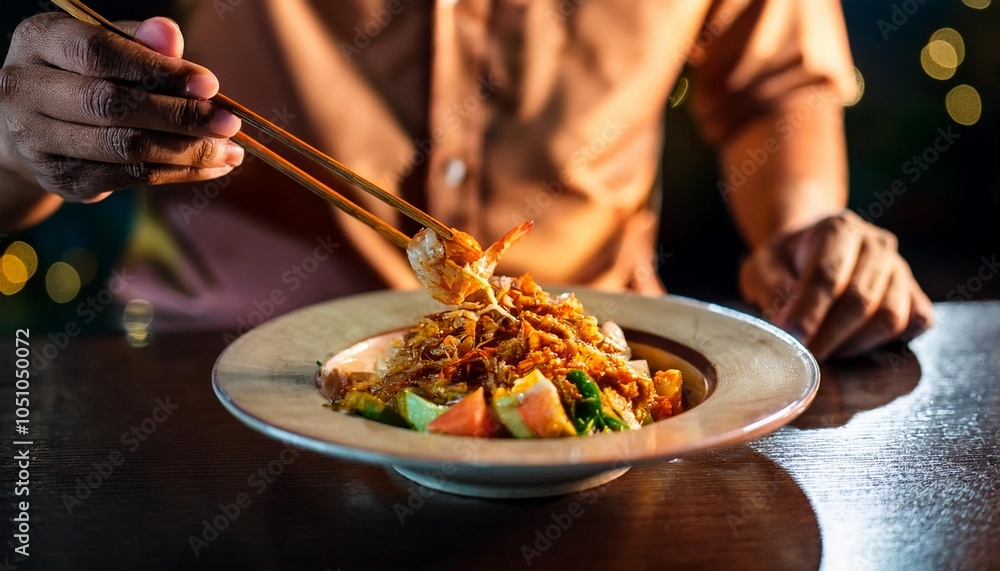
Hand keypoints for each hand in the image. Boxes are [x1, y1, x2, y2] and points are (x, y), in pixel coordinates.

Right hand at [0, 13, 242, 202]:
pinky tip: (212, 166)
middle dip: (181, 115)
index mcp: (38, 41)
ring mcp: (38, 140)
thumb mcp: (108, 45)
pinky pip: (132, 177)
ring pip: (126, 149)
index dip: (157, 69)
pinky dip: (180, 173)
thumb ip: (140, 40)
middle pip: (113, 106)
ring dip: (188, 151)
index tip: (210, 84)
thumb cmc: (85, 74)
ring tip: (230, 150)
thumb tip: (171, 36)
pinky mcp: (63, 179)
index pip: (98, 53)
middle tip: (229, 123)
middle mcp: (25, 90)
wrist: (38, 125)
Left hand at [739, 210, 932, 360]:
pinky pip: (916, 322)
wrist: (810, 251)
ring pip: (889, 316)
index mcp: (838, 228)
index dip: (808, 313)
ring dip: (854, 344)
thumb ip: (770, 289)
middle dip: (828, 336)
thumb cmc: (784, 262)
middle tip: (804, 356)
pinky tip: (854, 343)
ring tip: (824, 349)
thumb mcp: (761, 267)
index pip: (827, 276)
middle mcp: (876, 244)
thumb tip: (788, 322)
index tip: (792, 338)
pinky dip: (889, 341)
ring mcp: (900, 268)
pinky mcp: (915, 292)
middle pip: (860, 300)